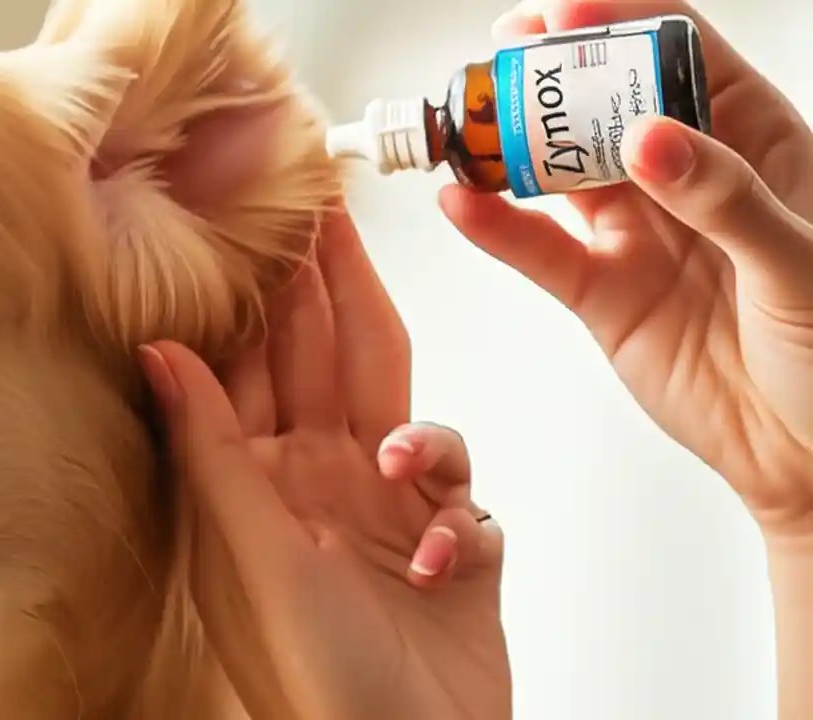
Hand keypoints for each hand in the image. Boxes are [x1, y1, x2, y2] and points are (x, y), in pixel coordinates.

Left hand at [139, 211, 508, 719]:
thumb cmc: (314, 679)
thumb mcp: (248, 555)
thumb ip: (210, 448)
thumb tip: (159, 350)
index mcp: (261, 483)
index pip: (262, 364)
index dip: (268, 292)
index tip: (274, 219)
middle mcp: (322, 487)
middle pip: (336, 366)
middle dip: (336, 296)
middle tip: (336, 216)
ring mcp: (386, 517)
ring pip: (408, 421)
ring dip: (413, 428)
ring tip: (396, 461)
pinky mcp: (449, 552)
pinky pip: (464, 502)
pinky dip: (457, 524)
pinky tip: (435, 563)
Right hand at [442, 0, 812, 537]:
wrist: (807, 455)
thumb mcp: (802, 262)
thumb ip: (725, 196)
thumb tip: (650, 137)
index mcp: (753, 142)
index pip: (679, 56)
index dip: (618, 23)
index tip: (560, 15)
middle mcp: (685, 178)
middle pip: (604, 103)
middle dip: (546, 77)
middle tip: (494, 64)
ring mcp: (638, 233)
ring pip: (560, 171)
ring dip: (508, 146)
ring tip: (461, 127)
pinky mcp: (600, 293)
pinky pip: (539, 250)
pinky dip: (495, 226)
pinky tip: (462, 200)